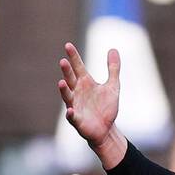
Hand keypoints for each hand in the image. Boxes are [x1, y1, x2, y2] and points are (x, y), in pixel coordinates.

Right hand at [58, 42, 125, 165]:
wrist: (106, 129)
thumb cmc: (106, 107)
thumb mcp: (113, 86)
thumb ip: (113, 68)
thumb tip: (113, 49)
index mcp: (85, 82)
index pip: (78, 66)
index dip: (73, 56)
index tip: (68, 45)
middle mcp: (77, 92)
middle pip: (70, 79)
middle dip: (66, 71)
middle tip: (63, 61)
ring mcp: (75, 105)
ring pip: (67, 96)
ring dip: (63, 90)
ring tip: (61, 82)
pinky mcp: (77, 120)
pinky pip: (72, 116)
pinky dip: (70, 114)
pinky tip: (70, 110)